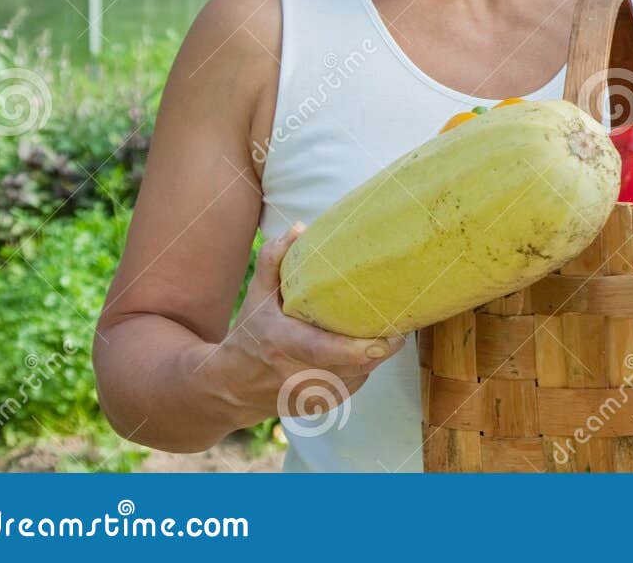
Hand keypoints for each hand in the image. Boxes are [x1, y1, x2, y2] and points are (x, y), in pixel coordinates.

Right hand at [210, 223, 405, 423]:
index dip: (360, 348)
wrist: (230, 389)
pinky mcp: (322, 405)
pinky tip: (368, 346)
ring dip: (377, 354)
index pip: (326, 351)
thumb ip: (275, 261)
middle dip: (383, 344)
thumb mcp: (256, 297)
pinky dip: (365, 365)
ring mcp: (311, 395)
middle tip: (403, 318)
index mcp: (283, 345)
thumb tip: (301, 228)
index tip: (388, 336)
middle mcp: (297, 376)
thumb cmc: (248, 335)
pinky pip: (356, 382)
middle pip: (354, 364)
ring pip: (360, 374)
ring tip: (391, 327)